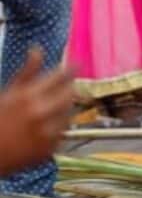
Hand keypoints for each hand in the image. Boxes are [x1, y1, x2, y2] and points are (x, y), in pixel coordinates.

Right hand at [0, 48, 73, 175]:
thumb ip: (27, 71)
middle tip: (65, 86)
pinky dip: (60, 124)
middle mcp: (40, 113)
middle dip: (69, 87)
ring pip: (70, 112)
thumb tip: (36, 48)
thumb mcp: (9, 92)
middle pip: (70, 93)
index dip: (70, 68)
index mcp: (28, 96)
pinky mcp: (50, 148)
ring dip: (66, 106)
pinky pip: (65, 130)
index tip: (76, 64)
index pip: (60, 76)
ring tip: (52, 107)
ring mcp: (46, 132)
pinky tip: (47, 124)